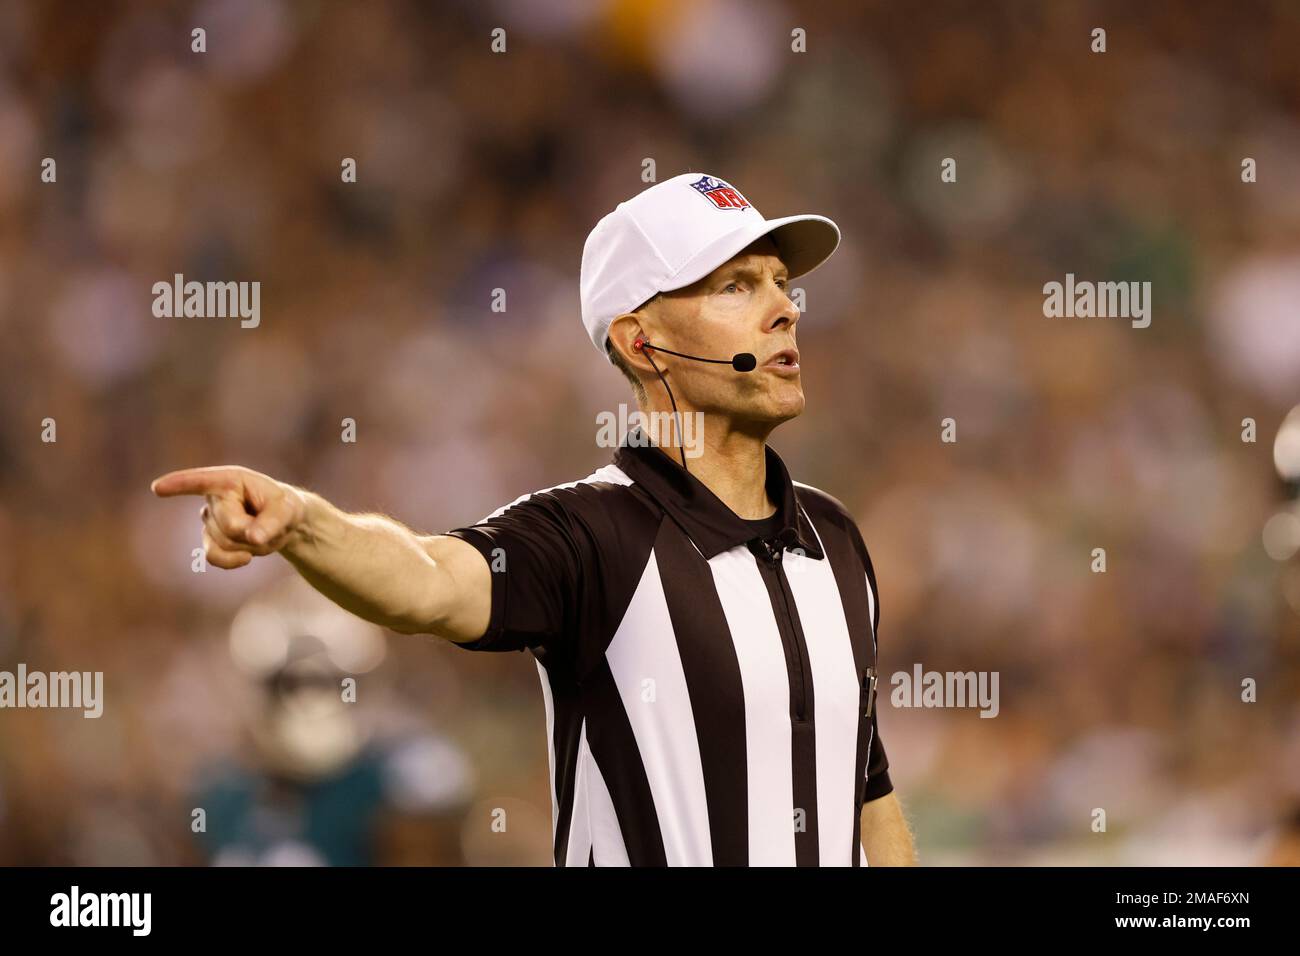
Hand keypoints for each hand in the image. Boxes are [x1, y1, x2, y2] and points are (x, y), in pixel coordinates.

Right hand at [150, 465, 308, 568]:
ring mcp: (209, 519)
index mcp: (231, 480)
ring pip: (224, 543)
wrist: (281, 525)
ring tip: (259, 534)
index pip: (202, 481)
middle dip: (253, 531)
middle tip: (270, 525)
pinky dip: (232, 561)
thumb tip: (253, 538)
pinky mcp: (209, 540)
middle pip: (229, 525)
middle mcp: (214, 497)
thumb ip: (273, 522)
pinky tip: (245, 557)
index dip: (180, 484)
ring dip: (249, 546)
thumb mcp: (287, 511)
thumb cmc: (284, 509)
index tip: (157, 488)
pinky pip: (214, 557)